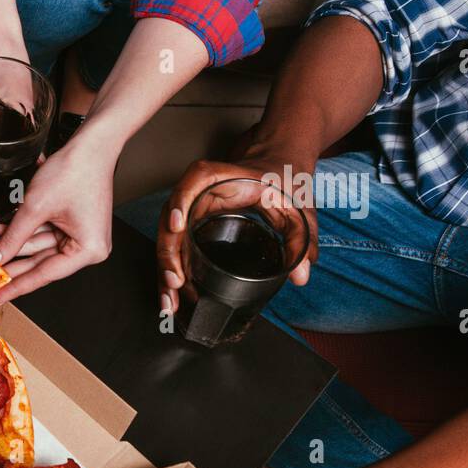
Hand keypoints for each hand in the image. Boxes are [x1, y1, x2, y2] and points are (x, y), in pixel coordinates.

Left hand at [0, 125, 120, 302]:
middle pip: (41, 262)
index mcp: (88, 251)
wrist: (90, 143)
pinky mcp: (72, 223)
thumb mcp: (35, 208)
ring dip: (12, 243)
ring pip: (38, 246)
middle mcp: (87, 247)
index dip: (17, 286)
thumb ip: (13, 237)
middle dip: (10, 262)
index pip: (44, 275)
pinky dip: (22, 230)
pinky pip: (42, 232)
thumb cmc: (74, 171)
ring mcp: (80, 235)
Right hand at [157, 149, 318, 314]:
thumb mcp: (297, 205)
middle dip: (169, 254)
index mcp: (222, 177)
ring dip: (165, 269)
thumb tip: (302, 275)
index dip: (181, 201)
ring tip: (170, 301)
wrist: (277, 165)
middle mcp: (199, 192)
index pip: (195, 180)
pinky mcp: (192, 224)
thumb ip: (302, 238)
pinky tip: (173, 296)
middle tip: (176, 283)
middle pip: (171, 218)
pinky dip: (172, 270)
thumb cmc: (282, 179)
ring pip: (168, 237)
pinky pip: (175, 245)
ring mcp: (191, 209)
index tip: (178, 226)